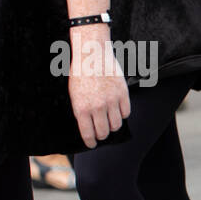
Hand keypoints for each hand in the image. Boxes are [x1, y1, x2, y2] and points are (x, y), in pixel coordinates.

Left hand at [67, 25, 129, 148]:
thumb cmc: (80, 74)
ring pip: (116, 124)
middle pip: (104, 132)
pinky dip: (122, 114)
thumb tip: (89, 126)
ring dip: (113, 126)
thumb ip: (82, 111)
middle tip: (101, 134)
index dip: (90, 142)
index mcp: (81, 108)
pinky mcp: (123, 94)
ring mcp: (111, 101)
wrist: (92, 55)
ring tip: (110, 123)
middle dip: (102, 136)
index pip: (88, 134)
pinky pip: (126, 112)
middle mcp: (97, 107)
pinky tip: (117, 110)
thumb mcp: (74, 94)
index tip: (92, 144)